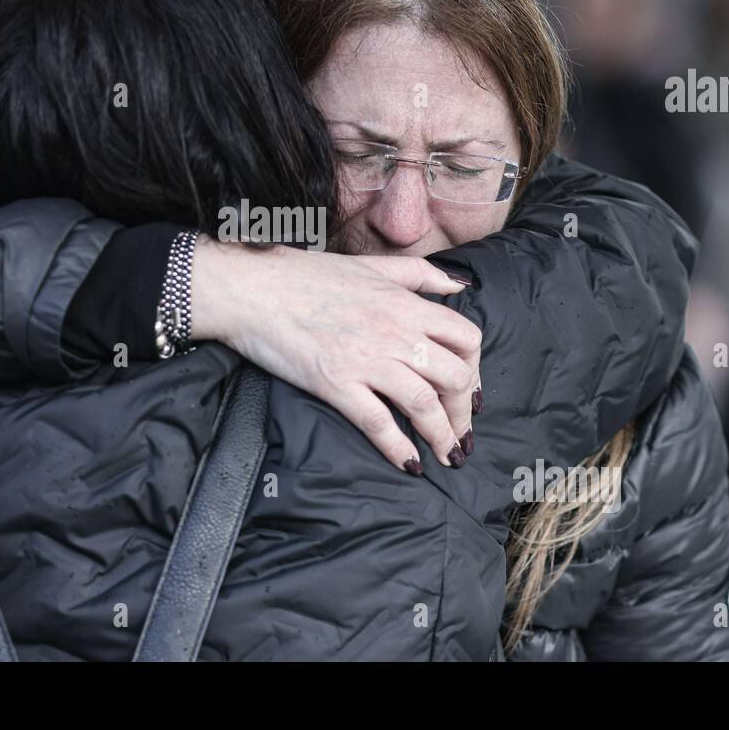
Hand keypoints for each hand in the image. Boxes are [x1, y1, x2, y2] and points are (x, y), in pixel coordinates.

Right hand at [190, 238, 481, 472]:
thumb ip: (419, 274)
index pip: (466, 338)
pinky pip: (378, 423)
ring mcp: (366, 360)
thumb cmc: (305, 275)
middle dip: (464, 411)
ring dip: (442, 436)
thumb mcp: (371, 266)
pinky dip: (399, 447)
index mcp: (405, 304)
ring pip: (424, 405)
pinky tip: (409, 463)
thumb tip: (458, 285)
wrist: (253, 288)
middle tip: (460, 431)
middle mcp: (394, 332)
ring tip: (446, 455)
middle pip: (454, 377)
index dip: (475, 368)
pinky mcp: (336, 383)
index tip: (468, 389)